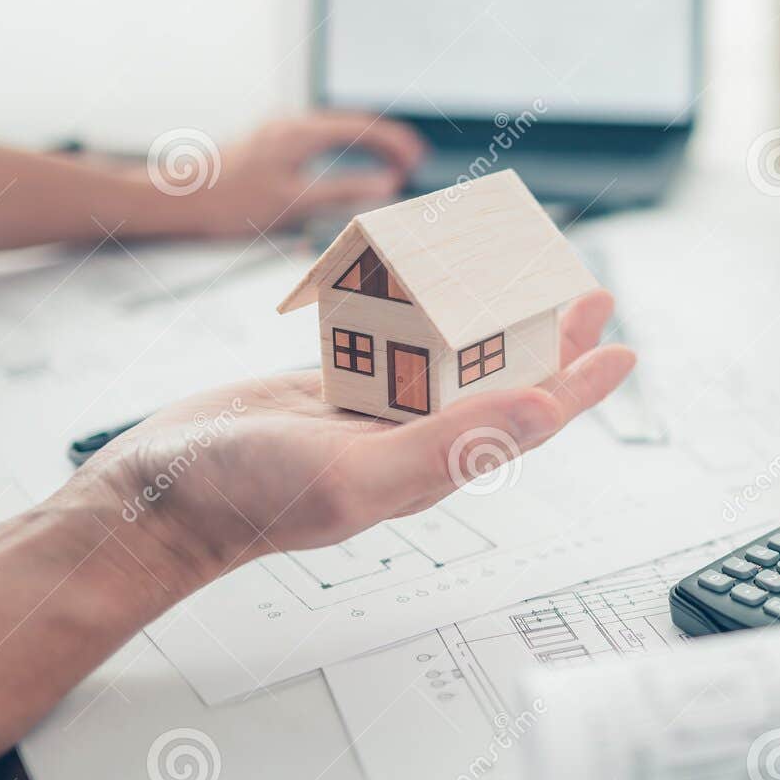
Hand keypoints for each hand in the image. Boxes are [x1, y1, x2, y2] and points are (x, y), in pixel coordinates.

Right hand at [73, 291, 632, 584]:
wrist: (158, 494)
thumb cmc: (248, 498)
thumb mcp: (360, 472)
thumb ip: (453, 445)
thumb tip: (545, 415)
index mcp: (433, 462)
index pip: (529, 419)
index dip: (580, 385)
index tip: (622, 347)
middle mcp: (411, 437)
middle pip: (502, 381)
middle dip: (550, 340)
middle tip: (586, 291)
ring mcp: (370, 413)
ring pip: (450, 359)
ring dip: (492, 320)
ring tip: (525, 281)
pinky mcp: (329, 389)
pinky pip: (392, 343)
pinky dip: (421, 312)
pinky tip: (436, 290)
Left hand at [179, 112, 425, 236]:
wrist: (179, 197)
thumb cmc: (231, 202)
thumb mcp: (294, 202)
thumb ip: (344, 193)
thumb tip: (387, 186)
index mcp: (300, 134)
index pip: (361, 129)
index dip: (394, 143)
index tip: (417, 159)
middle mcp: (291, 124)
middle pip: (352, 123)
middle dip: (387, 141)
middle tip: (414, 161)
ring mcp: (280, 130)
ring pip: (336, 128)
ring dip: (367, 144)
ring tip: (392, 162)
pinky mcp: (272, 140)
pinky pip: (321, 136)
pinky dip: (346, 147)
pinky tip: (352, 161)